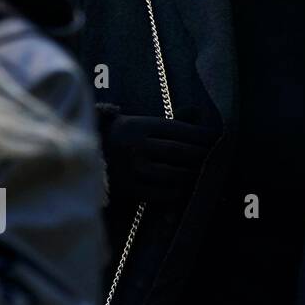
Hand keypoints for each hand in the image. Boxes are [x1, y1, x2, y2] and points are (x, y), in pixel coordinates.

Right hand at [97, 104, 218, 204]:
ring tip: (206, 173)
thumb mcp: (143, 123)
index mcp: (139, 126)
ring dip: (193, 174)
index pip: (179, 130)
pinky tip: (187, 187)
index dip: (202, 135)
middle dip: (201, 155)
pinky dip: (178, 191)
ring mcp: (130, 169)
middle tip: (217, 157)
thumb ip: (171, 121)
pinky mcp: (127, 189)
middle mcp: (134, 146)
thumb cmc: (125, 137)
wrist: (87, 156)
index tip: (217, 138)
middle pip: (178, 151)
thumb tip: (197, 111)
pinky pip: (160, 193)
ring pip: (172, 173)